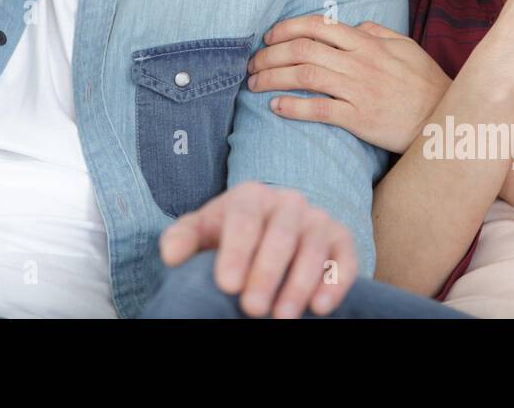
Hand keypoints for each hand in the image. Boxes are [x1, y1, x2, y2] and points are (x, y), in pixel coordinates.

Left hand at [158, 181, 357, 317]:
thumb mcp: (203, 232)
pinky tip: (320, 308)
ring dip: (298, 285)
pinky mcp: (341, 239)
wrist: (269, 230)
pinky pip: (343, 260)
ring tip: (281, 317)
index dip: (237, 251)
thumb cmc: (229, 234)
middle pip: (280, 235)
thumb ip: (183, 239)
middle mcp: (288, 201)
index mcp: (252, 195)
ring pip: (312, 249)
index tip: (226, 285)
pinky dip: (335, 284)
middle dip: (266, 274)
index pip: (245, 218)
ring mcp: (317, 219)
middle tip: (251, 309)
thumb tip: (170, 255)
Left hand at [246, 14, 451, 152]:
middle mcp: (360, 62)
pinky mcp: (360, 119)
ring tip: (254, 83)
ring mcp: (359, 90)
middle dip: (270, 55)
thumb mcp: (406, 48)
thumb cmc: (426, 84)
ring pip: (305, 76)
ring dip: (273, 77)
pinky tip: (275, 107)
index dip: (286, 29)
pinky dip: (293, 107)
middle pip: (303, 50)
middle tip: (252, 63)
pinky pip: (320, 110)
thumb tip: (353, 24)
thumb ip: (378, 32)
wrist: (445, 120)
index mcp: (368, 43)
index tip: (269, 38)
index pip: (318, 27)